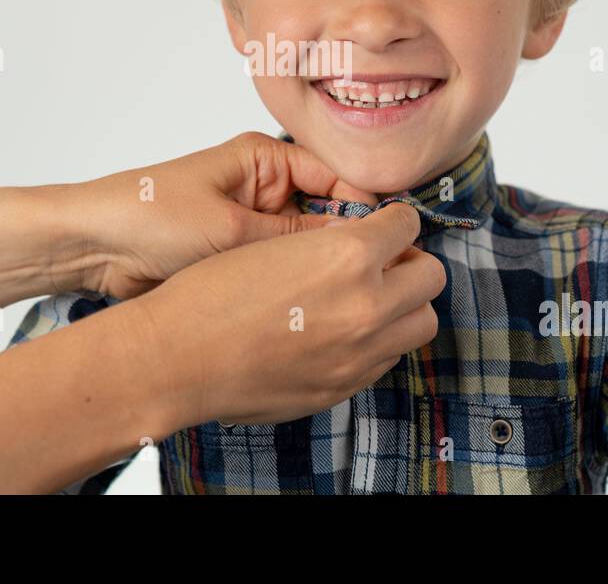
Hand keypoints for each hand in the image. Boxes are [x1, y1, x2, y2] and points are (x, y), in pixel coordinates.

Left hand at [38, 132, 375, 299]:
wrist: (92, 245)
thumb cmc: (148, 215)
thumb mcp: (230, 229)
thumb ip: (293, 239)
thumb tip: (348, 252)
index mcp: (266, 160)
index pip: (337, 181)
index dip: (364, 215)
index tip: (387, 249)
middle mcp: (265, 188)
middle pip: (327, 217)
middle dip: (342, 247)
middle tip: (367, 282)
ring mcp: (252, 223)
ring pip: (306, 248)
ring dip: (315, 270)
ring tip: (337, 298)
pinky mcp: (238, 256)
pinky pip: (279, 269)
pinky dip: (291, 284)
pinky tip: (307, 307)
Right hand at [130, 203, 445, 430]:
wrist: (177, 357)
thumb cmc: (210, 293)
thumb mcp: (274, 241)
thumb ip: (331, 241)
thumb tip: (364, 241)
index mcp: (348, 255)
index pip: (406, 224)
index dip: (393, 221)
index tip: (383, 225)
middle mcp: (367, 305)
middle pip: (430, 275)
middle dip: (410, 262)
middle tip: (383, 262)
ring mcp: (360, 353)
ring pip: (421, 323)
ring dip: (404, 306)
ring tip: (368, 299)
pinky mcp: (345, 386)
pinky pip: (387, 359)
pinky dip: (377, 342)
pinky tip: (342, 333)